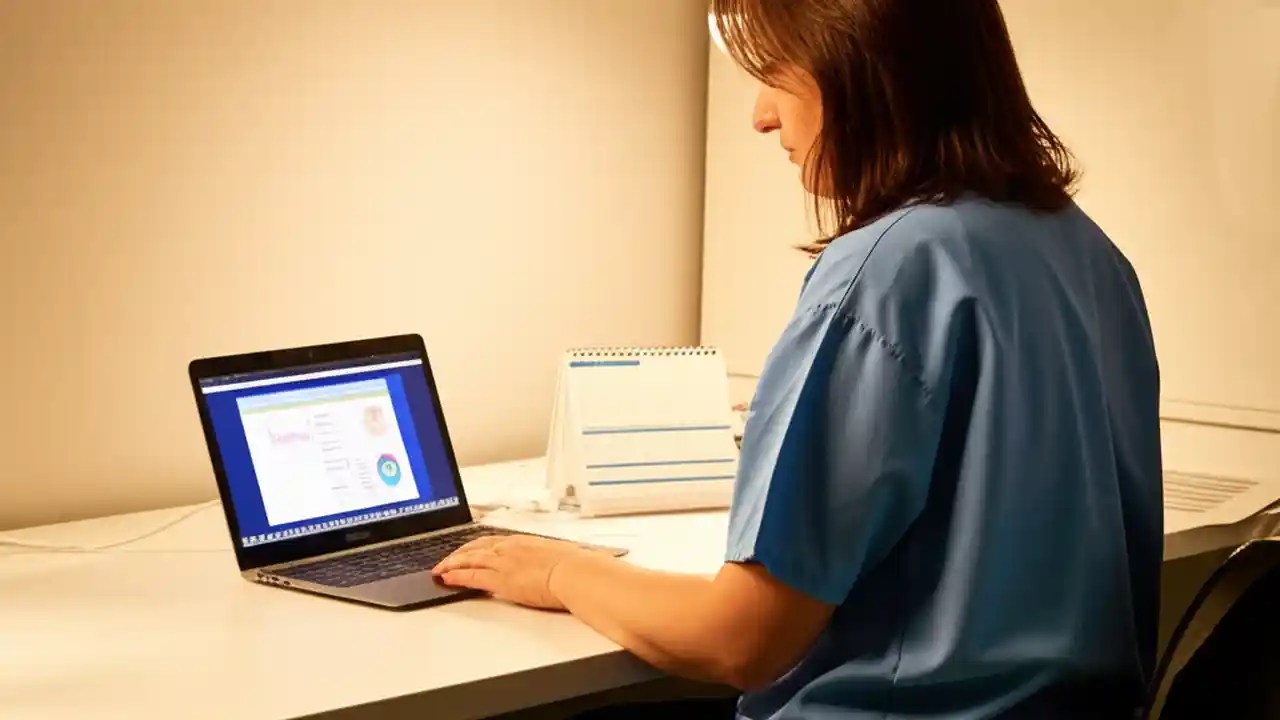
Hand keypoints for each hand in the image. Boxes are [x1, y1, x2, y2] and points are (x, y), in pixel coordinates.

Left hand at [431, 535, 595, 609]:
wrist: (576, 573)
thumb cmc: (575, 565)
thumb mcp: (558, 556)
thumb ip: (546, 560)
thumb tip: (550, 564)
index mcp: (522, 541)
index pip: (491, 541)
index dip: (475, 546)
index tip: (467, 549)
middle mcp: (509, 548)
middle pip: (475, 547)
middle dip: (458, 554)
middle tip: (446, 560)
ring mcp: (504, 562)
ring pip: (469, 560)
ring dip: (451, 564)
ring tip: (439, 569)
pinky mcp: (501, 579)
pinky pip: (472, 576)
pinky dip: (457, 576)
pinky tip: (447, 578)